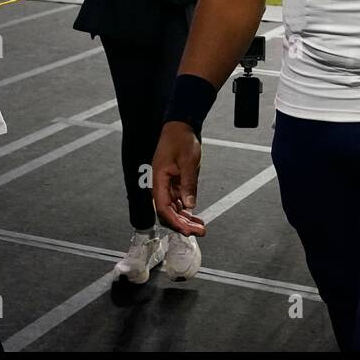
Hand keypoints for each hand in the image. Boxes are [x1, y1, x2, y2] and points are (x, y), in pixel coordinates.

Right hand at [152, 121, 206, 236]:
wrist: (181, 127)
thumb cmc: (181, 140)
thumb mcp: (188, 161)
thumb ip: (188, 184)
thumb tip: (189, 205)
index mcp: (159, 179)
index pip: (163, 208)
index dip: (175, 222)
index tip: (187, 231)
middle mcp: (161, 185)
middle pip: (168, 212)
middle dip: (182, 225)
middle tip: (199, 232)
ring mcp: (167, 185)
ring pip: (173, 209)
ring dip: (185, 220)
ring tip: (200, 228)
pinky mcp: (174, 184)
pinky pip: (178, 202)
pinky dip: (187, 211)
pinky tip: (196, 217)